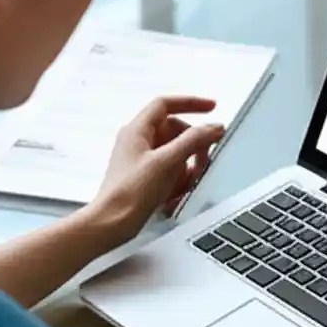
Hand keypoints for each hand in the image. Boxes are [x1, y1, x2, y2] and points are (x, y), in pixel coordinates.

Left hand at [81, 96, 224, 236]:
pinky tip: (177, 192)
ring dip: (187, 165)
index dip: (190, 103)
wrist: (113, 223)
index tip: (212, 108)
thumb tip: (213, 127)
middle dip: (193, 145)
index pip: (166, 104)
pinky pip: (169, 171)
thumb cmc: (131, 192)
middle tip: (204, 159)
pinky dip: (178, 179)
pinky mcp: (145, 178)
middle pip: (175, 131)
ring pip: (175, 153)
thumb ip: (194, 141)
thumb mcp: (168, 162)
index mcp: (137, 130)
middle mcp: (138, 142)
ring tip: (188, 181)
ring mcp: (141, 161)